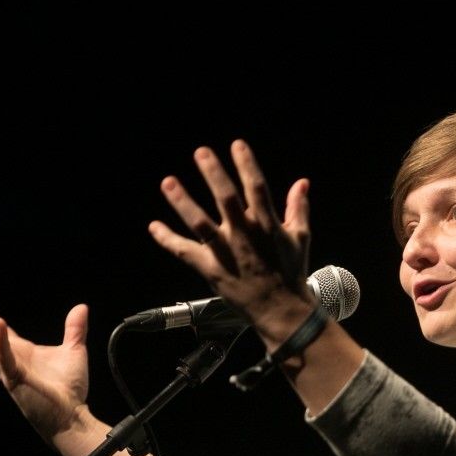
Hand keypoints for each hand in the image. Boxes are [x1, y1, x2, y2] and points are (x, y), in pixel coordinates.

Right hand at [0, 287, 89, 440]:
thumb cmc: (68, 389)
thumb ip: (75, 329)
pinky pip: (3, 358)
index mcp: (18, 353)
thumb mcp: (74, 351)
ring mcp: (8, 370)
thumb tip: (81, 307)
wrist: (72, 417)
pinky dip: (0, 341)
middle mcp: (8, 360)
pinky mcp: (15, 380)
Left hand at [148, 140, 313, 336]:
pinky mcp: (211, 270)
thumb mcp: (300, 238)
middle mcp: (245, 236)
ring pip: (200, 223)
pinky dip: (167, 239)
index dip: (247, 165)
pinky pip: (185, 252)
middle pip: (226, 199)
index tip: (237, 145)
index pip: (257, 188)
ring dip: (182, 202)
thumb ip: (298, 208)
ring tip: (168, 182)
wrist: (281, 310)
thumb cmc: (290, 272)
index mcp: (268, 226)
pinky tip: (153, 226)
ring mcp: (226, 253)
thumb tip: (302, 182)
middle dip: (214, 174)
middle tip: (201, 152)